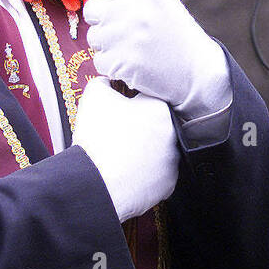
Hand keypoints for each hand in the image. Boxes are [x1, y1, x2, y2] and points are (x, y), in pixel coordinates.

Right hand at [73, 77, 178, 221]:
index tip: (118, 113)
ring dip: (142, 152)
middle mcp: (173, 135)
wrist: (96, 183)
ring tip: (119, 155)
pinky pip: (155, 175)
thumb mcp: (94, 97)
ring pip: (156, 151)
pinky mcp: (167, 185)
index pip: (147, 100)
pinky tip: (125, 171)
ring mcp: (172, 162)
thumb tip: (106, 83)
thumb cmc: (98, 141)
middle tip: (116, 135)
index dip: (129, 105)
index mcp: (160, 110)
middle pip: (153, 126)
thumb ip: (103, 83)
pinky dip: (142, 174)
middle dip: (137, 129)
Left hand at [77, 0, 231, 116]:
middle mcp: (132, 10)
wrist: (196, 70)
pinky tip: (134, 62)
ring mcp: (125, 38)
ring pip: (93, 37)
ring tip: (135, 47)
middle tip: (131, 29)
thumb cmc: (173, 31)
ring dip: (109, 44)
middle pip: (91, 10)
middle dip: (105, 20)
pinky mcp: (121, 63)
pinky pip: (99, 60)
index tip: (117, 2)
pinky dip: (113, 64)